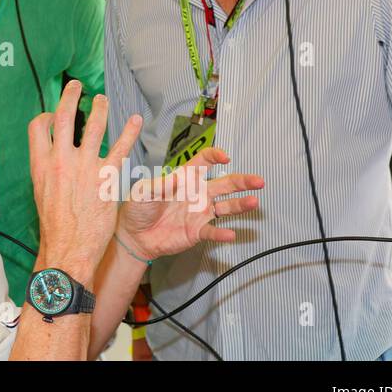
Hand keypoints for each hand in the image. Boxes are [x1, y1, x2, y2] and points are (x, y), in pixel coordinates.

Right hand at [28, 81, 142, 275]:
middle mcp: (61, 160)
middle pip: (64, 117)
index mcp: (41, 163)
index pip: (39, 126)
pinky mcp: (107, 177)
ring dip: (99, 109)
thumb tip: (54, 157)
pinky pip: (121, 147)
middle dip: (70, 96)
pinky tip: (136, 121)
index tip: (54, 114)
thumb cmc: (55, 225)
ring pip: (93, 126)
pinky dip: (130, 131)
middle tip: (76, 86)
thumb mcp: (41, 192)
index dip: (46, 115)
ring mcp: (84, 166)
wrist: (69, 247)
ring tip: (101, 100)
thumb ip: (48, 170)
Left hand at [116, 147, 262, 261]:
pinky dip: (222, 233)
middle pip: (224, 184)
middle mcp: (196, 194)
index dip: (215, 156)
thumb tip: (174, 178)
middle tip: (257, 180)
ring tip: (253, 202)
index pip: (204, 162)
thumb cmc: (137, 209)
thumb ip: (158, 185)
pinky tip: (231, 233)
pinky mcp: (197, 231)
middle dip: (241, 181)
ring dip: (240, 205)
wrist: (134, 235)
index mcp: (184, 179)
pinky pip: (213, 232)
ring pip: (225, 206)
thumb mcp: (143, 191)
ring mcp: (199, 213)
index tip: (225, 156)